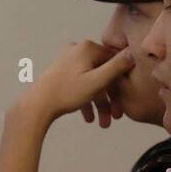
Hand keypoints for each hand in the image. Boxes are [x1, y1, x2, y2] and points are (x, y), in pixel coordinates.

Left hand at [22, 40, 136, 127]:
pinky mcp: (61, 72)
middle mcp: (77, 49)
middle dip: (109, 98)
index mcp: (87, 47)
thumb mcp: (97, 81)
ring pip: (91, 82)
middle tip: (115, 117)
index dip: (121, 82)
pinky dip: (85, 99)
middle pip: (102, 74)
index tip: (126, 101)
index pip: (114, 61)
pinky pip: (80, 84)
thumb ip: (117, 67)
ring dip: (98, 103)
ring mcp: (68, 60)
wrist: (37, 105)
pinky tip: (88, 118)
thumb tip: (134, 52)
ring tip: (102, 123)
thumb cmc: (67, 93)